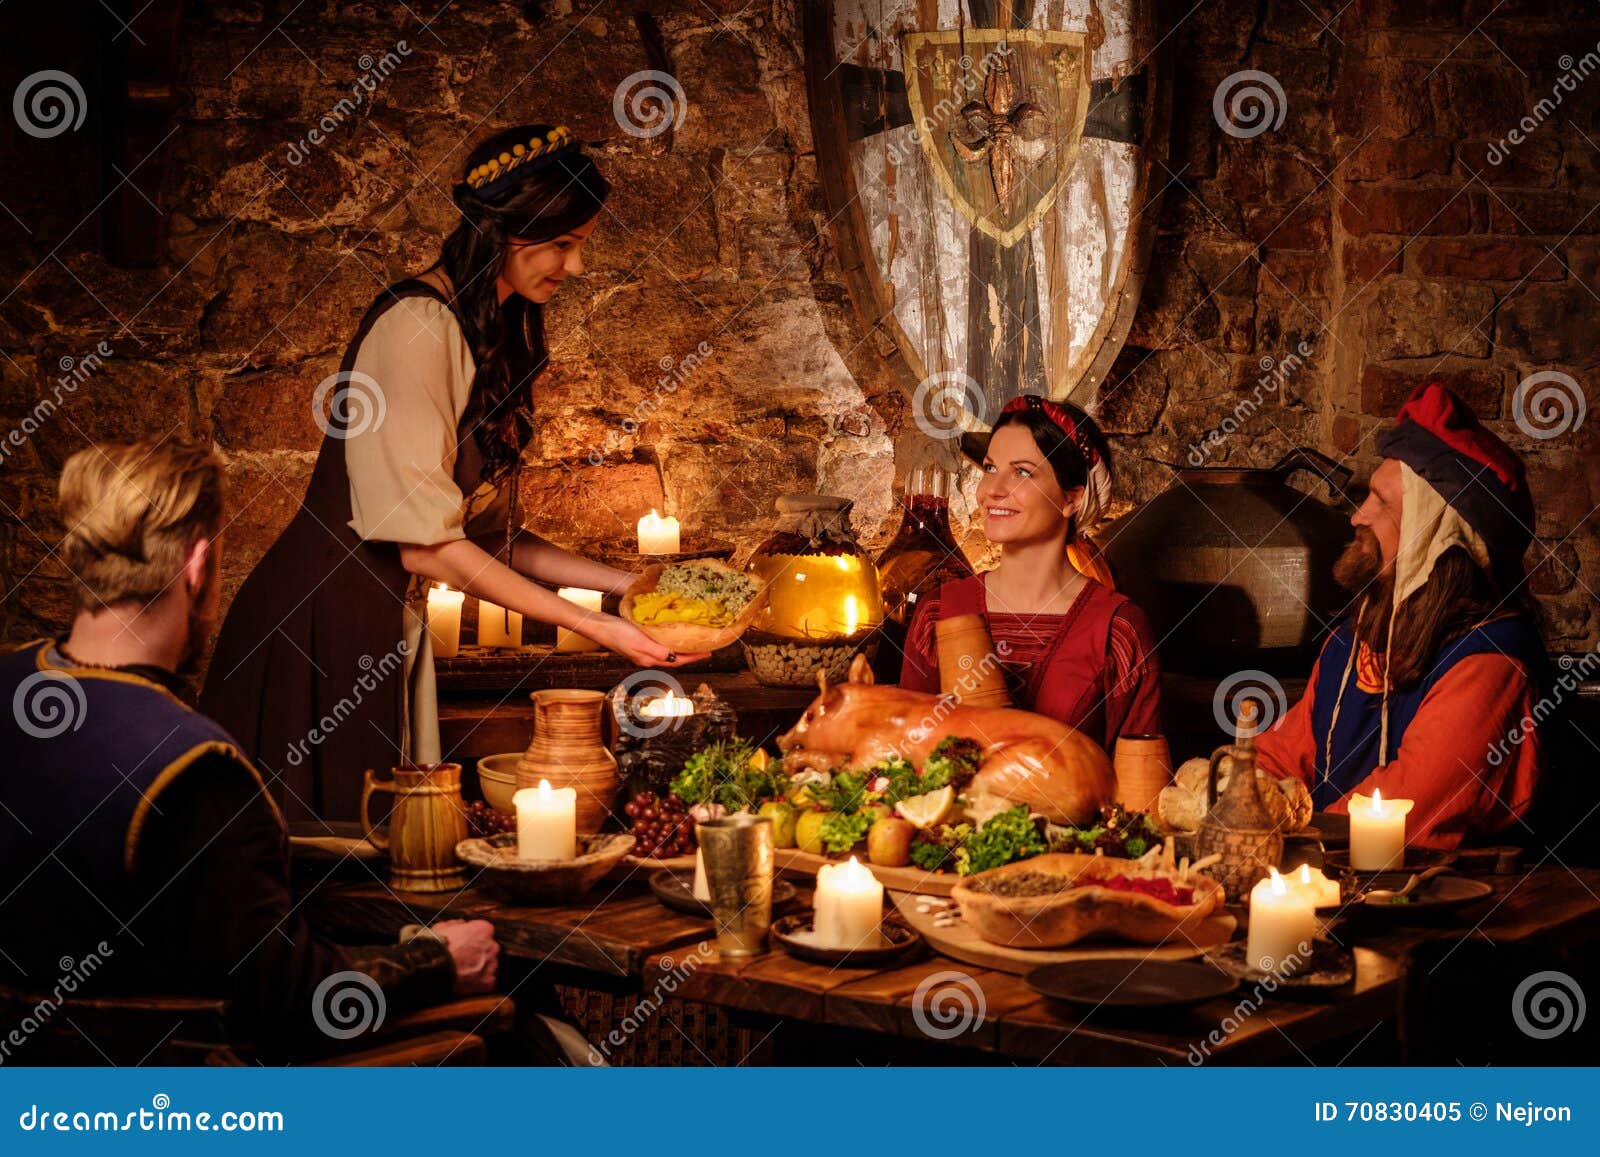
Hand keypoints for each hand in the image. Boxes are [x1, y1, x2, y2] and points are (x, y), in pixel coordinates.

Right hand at [434, 918, 498, 994]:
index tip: (465, 944)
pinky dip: (479, 983)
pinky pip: (487, 982)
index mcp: (483, 929)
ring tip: (463, 972)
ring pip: (489, 965)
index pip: (484, 932)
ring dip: (480, 968)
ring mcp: (491, 964)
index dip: (473, 938)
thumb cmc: (437, 947)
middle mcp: (491, 946)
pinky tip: (467, 982)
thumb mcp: (443, 927)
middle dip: (478, 953)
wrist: (433, 967)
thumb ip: (456, 924)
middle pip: (488, 948)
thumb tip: (459, 925)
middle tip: (463, 959)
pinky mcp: (487, 982)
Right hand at [588, 614, 710, 666]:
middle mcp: (647, 657)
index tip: (709, 653)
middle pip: (675, 658)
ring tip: (692, 641)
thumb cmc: (618, 633)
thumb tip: (675, 656)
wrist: (599, 627)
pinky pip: (660, 644)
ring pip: (668, 651)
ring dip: (681, 648)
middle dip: (690, 654)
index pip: (678, 661)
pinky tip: (671, 633)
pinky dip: (670, 640)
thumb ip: (657, 649)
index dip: (694, 657)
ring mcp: (642, 651)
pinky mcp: (638, 642)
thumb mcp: (640, 641)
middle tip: (705, 646)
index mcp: (649, 659)